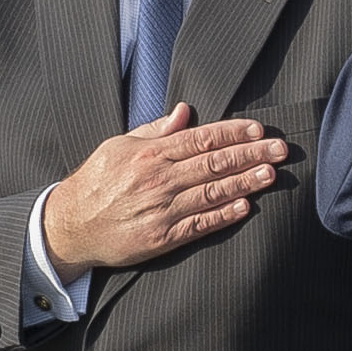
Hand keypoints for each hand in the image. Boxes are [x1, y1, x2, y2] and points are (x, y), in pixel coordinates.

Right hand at [39, 104, 292, 271]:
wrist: (71, 225)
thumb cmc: (96, 182)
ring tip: (271, 174)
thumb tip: (185, 112)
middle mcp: (159, 180)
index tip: (258, 129)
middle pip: (214, 163)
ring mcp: (162, 210)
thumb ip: (154, 131)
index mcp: (150, 154)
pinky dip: (223, 215)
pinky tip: (245, 207)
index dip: (233, 133)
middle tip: (280, 149)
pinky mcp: (162, 238)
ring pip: (212, 192)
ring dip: (245, 182)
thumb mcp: (119, 146)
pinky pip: (199, 225)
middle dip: (251, 154)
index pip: (200, 138)